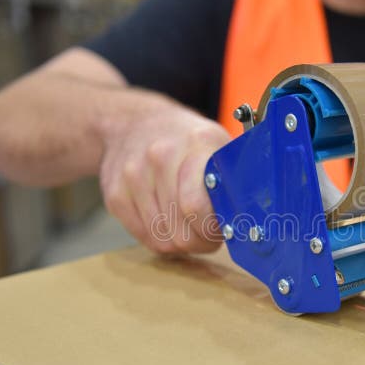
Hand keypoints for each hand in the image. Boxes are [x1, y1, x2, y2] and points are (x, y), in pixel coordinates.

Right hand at [99, 108, 230, 252]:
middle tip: (208, 233)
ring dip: (181, 241)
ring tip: (189, 224)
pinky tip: (169, 221)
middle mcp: (160, 156)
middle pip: (181, 230)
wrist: (135, 122)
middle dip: (200, 240)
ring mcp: (133, 175)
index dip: (213, 230)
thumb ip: (234, 181)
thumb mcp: (218, 146)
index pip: (196, 206)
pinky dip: (160, 238)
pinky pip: (144, 237)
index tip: (223, 230)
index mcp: (196, 144)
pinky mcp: (115, 194)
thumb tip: (249, 222)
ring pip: (162, 239)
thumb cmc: (186, 141)